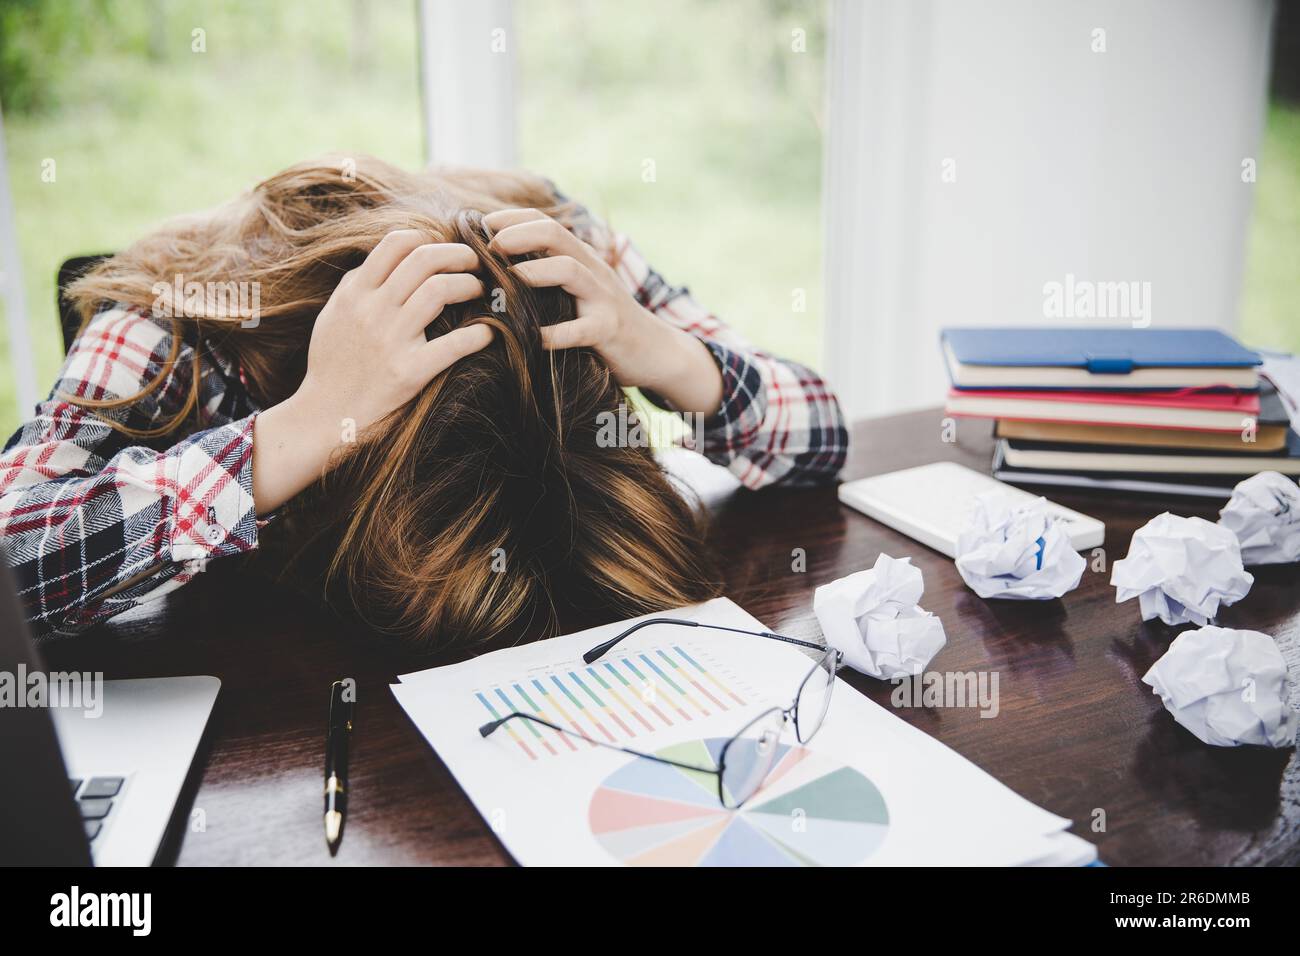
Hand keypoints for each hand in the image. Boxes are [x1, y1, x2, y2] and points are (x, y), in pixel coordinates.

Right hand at [298, 229, 492, 430]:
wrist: (324, 416)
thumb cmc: (331, 365)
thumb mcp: (333, 316)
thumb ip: (355, 285)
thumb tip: (382, 259)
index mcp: (355, 294)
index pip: (395, 244)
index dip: (427, 239)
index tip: (442, 248)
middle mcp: (372, 310)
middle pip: (423, 260)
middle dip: (458, 255)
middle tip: (474, 263)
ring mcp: (390, 340)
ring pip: (439, 290)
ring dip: (469, 284)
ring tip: (479, 290)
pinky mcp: (408, 372)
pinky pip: (453, 345)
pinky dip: (478, 335)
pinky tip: (488, 333)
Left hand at [484, 208, 723, 413]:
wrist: (657, 351)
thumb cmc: (605, 323)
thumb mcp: (581, 292)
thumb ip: (551, 278)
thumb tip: (498, 274)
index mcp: (582, 259)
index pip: (546, 223)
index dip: (513, 218)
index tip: (481, 225)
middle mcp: (593, 271)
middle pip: (557, 235)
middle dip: (520, 234)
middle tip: (490, 246)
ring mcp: (603, 299)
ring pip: (570, 271)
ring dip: (535, 272)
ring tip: (508, 279)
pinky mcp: (609, 331)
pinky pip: (579, 329)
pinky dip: (553, 334)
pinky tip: (531, 339)